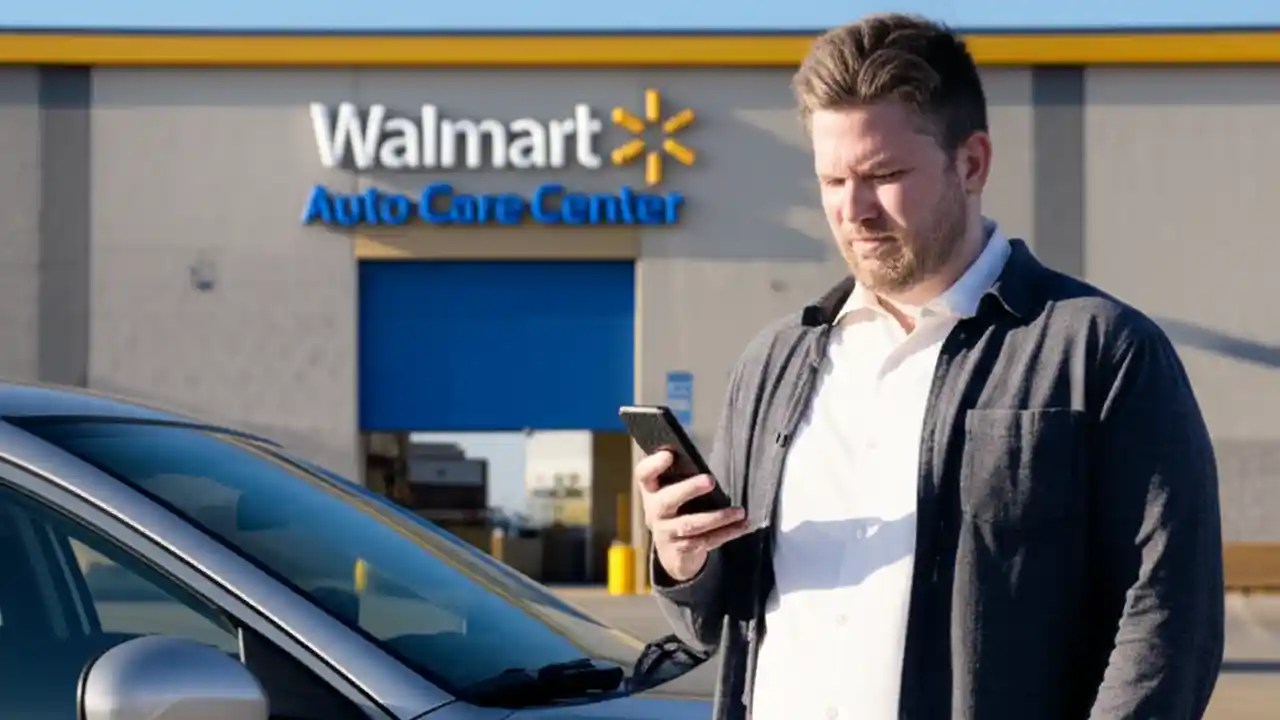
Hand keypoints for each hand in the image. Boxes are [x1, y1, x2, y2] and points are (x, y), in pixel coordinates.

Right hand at [636, 450, 749, 582]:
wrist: (672, 552)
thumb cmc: (677, 510)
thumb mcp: (673, 491)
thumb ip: (682, 475)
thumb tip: (709, 452)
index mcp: (651, 491)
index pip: (643, 474)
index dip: (653, 465)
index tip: (669, 454)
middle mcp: (654, 511)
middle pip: (666, 500)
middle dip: (688, 489)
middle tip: (710, 480)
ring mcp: (666, 532)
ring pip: (691, 525)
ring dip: (717, 517)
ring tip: (739, 511)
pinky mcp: (681, 549)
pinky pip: (706, 540)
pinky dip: (727, 532)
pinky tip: (743, 525)